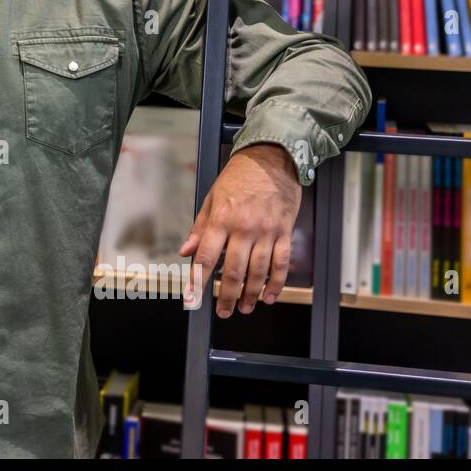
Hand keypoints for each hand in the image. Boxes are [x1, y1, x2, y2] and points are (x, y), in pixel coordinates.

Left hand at [179, 143, 301, 317]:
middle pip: (233, 271)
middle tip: (223, 312)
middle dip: (227, 295)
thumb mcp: (211, 198)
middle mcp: (243, 228)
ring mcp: (266, 231)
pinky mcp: (284, 231)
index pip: (206, 258)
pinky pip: (282, 262)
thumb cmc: (239, 177)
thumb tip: (186, 252)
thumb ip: (200, 228)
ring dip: (252, 294)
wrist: (271, 158)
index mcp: (221, 220)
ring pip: (258, 271)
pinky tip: (271, 295)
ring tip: (245, 308)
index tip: (192, 299)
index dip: (198, 282)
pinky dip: (277, 282)